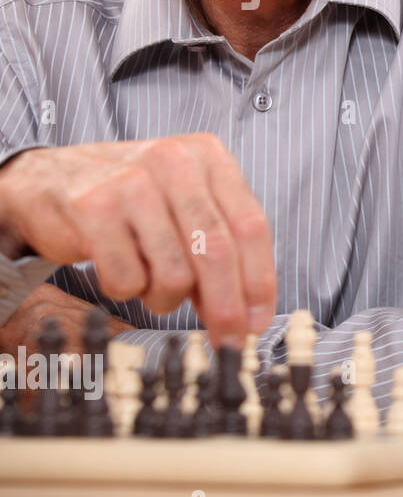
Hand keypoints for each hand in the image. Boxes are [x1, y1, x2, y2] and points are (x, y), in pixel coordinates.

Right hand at [0, 134, 275, 346]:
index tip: (258, 322)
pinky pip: (127, 279)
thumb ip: (219, 249)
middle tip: (227, 339)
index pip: (250, 227)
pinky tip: (120, 272)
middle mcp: (174, 162)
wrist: (49, 179)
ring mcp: (132, 183)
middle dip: (227, 307)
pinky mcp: (92, 208)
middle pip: (218, 252)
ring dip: (166, 298)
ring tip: (152, 286)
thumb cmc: (130, 201)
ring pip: (175, 273)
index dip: (259, 281)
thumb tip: (245, 315)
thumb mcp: (184, 207)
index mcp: (208, 157)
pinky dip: (127, 290)